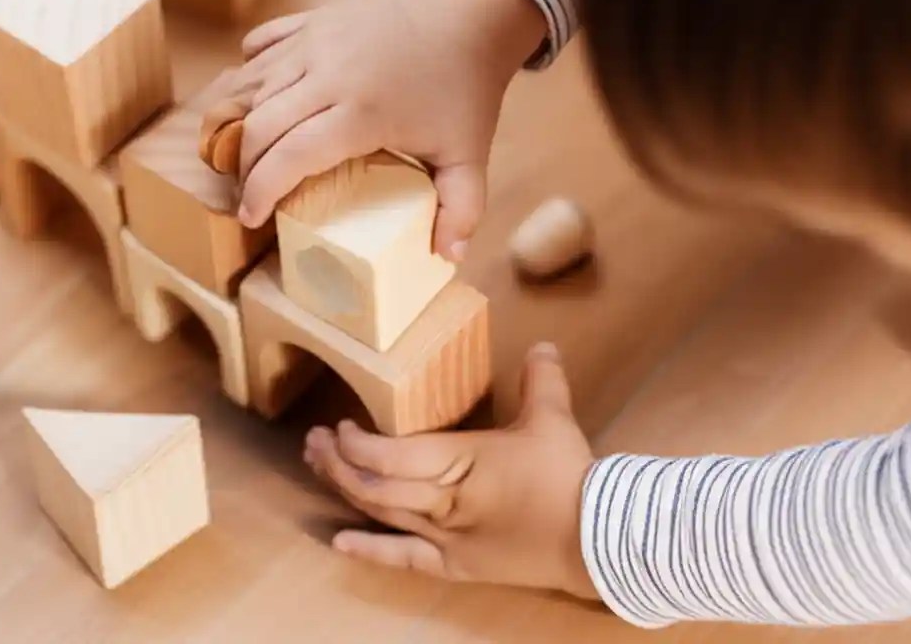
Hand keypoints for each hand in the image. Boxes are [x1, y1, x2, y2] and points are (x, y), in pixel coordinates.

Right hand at [232, 0, 546, 260]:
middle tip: (250, 195)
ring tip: (246, 157)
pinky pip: (262, 45)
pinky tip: (253, 99)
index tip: (251, 217)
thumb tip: (448, 257)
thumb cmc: (466, 88)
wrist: (468, 12)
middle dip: (244, 168)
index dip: (261, 191)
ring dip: (242, 124)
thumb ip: (461, 210)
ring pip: (254, 86)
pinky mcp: (312, 20)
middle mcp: (328, 73)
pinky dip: (249, 74)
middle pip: (260, 125)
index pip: (290, 157)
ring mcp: (316, 41)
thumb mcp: (470, 155)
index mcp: (362, 113)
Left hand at [303, 343, 597, 598]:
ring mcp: (447, 537)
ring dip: (346, 491)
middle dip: (338, 463)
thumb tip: (542, 345)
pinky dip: (370, 551)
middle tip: (314, 443)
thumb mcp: (553, 418)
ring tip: (319, 469)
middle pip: (375, 485)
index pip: (391, 456)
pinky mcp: (456, 564)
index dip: (358, 444)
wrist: (596, 537)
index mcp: (459, 462)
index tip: (340, 426)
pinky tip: (340, 543)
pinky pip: (405, 559)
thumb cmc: (569, 475)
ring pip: (383, 514)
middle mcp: (444, 502)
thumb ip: (541, 379)